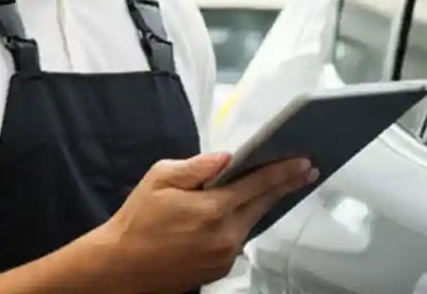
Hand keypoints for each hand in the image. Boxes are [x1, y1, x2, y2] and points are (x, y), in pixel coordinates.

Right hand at [94, 152, 318, 292]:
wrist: (120, 266)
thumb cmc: (137, 219)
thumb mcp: (160, 179)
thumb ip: (197, 166)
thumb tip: (228, 157)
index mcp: (212, 209)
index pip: (258, 185)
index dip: (283, 171)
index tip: (304, 162)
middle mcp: (225, 235)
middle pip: (263, 204)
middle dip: (285, 186)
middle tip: (306, 171)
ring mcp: (224, 256)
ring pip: (252, 223)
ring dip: (264, 205)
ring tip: (280, 186)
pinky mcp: (219, 270)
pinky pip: (238, 240)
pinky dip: (243, 223)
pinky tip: (244, 211)